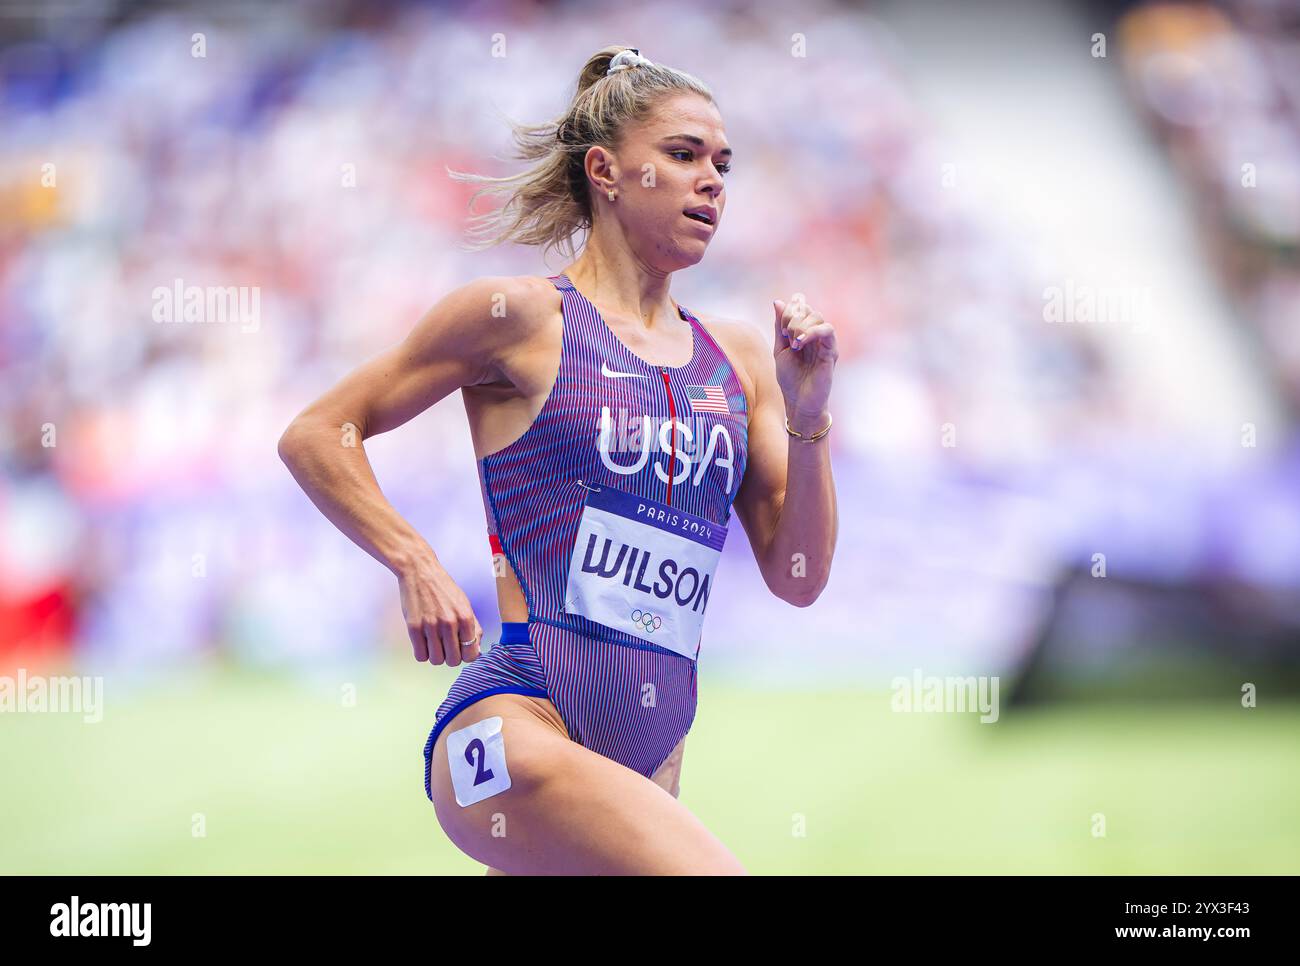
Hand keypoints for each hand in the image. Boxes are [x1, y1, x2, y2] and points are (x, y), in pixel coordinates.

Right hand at [396, 555, 482, 667]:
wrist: (420, 571)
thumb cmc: (444, 589)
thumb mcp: (465, 605)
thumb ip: (473, 628)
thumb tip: (476, 652)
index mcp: (466, 617)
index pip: (471, 654)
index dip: (465, 656)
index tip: (460, 650)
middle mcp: (449, 623)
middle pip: (453, 661)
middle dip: (450, 657)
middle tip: (446, 647)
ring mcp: (430, 625)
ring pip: (436, 660)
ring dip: (435, 656)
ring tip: (434, 643)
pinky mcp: (413, 627)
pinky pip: (420, 656)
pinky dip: (422, 653)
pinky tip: (423, 642)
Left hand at [773, 294, 836, 429]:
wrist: (798, 402)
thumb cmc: (790, 378)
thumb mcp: (780, 349)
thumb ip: (779, 327)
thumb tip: (778, 302)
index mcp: (804, 332)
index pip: (802, 305)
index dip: (792, 307)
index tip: (781, 327)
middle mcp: (817, 335)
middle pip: (809, 310)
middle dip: (793, 319)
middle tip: (786, 336)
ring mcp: (825, 342)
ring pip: (818, 317)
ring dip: (800, 326)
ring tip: (793, 343)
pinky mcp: (832, 352)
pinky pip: (827, 331)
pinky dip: (812, 332)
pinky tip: (799, 344)